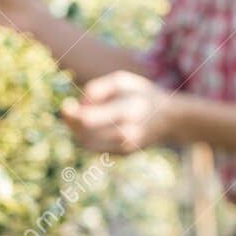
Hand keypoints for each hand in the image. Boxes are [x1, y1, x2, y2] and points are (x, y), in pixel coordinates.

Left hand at [59, 71, 176, 153]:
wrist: (169, 118)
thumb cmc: (141, 94)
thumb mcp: (122, 81)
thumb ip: (97, 88)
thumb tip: (79, 106)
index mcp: (128, 111)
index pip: (89, 120)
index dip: (72, 115)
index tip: (66, 105)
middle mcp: (128, 133)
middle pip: (84, 134)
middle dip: (73, 121)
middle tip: (70, 108)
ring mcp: (126, 147)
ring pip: (87, 144)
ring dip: (79, 130)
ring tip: (85, 115)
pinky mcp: (124, 154)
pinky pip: (96, 148)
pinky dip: (89, 136)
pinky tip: (95, 124)